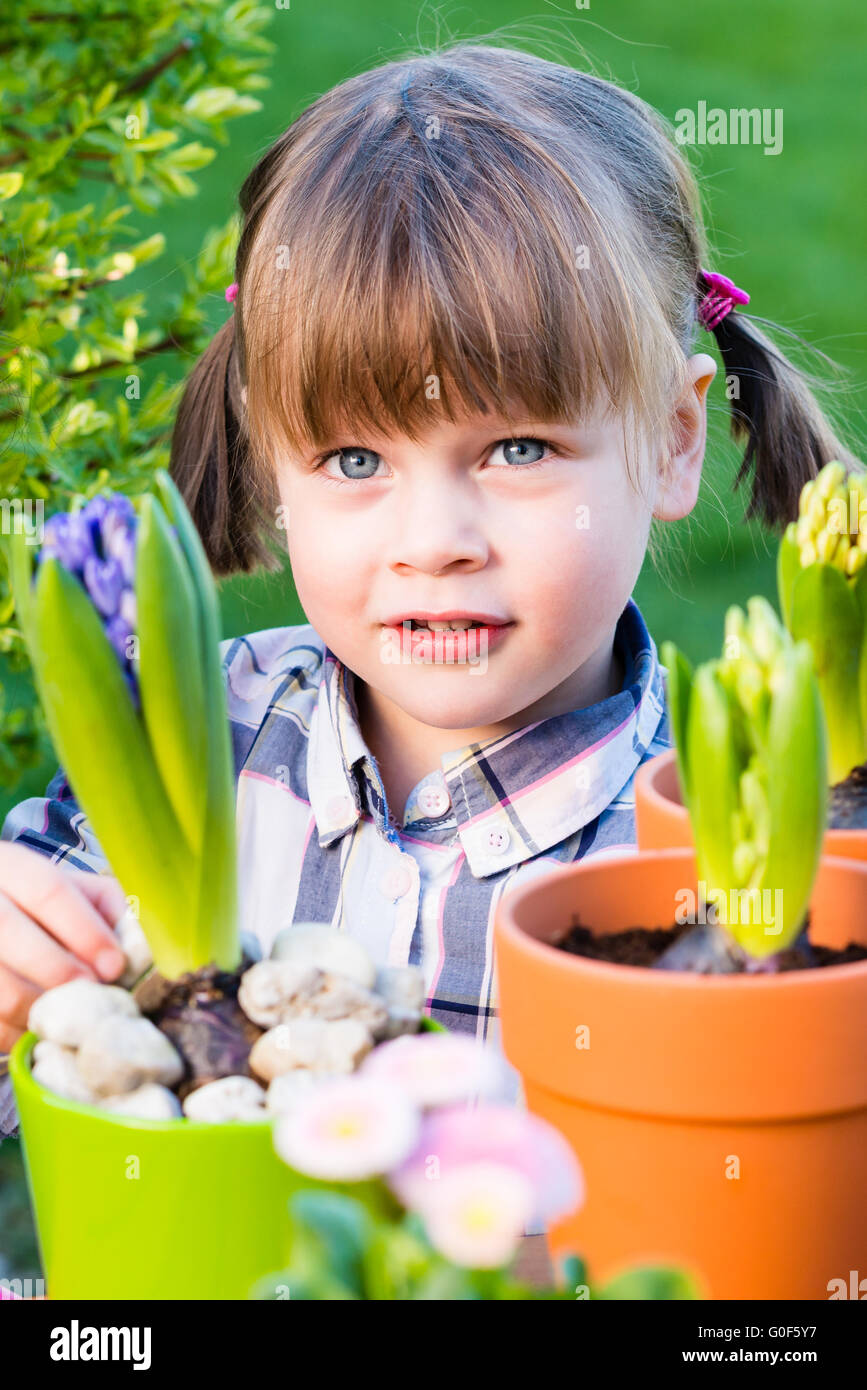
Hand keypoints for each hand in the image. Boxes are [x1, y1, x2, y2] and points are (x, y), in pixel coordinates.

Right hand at [0, 843, 127, 1053]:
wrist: (0, 918)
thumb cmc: (45, 907)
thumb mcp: (77, 891)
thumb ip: (108, 908)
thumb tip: (135, 945)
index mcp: (10, 866)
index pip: (48, 890)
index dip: (85, 930)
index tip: (116, 965)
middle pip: (11, 931)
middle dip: (60, 970)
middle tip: (95, 991)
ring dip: (42, 1008)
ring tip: (75, 1017)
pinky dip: (18, 1034)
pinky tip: (46, 1031)